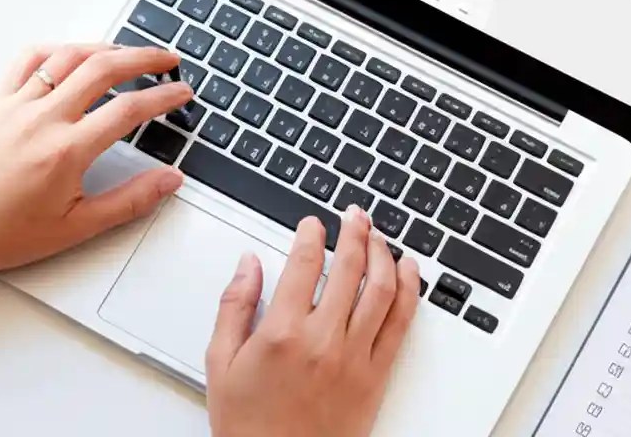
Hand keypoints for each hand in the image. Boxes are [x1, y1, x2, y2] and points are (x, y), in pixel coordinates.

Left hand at [0, 43, 192, 280]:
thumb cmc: (3, 233)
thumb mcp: (77, 227)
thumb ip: (130, 201)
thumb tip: (169, 180)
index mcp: (66, 151)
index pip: (129, 109)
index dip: (164, 97)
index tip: (182, 92)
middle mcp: (43, 119)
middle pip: (103, 68)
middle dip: (144, 58)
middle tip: (168, 60)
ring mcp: (17, 106)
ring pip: (68, 57)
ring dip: (105, 48)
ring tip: (128, 53)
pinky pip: (28, 61)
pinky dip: (57, 50)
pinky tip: (72, 54)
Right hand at [206, 208, 420, 436]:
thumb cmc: (249, 425)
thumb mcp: (221, 363)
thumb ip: (234, 306)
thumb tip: (248, 264)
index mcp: (282, 332)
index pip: (305, 263)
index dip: (313, 234)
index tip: (314, 224)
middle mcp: (323, 340)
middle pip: (350, 267)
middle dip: (355, 231)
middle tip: (355, 215)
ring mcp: (355, 357)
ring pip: (382, 289)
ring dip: (383, 253)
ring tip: (379, 235)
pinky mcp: (377, 375)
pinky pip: (401, 323)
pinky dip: (409, 290)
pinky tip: (409, 271)